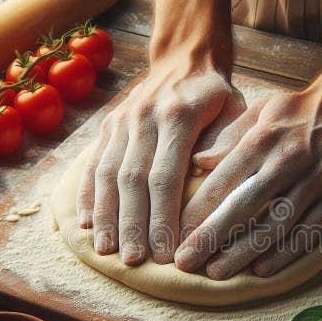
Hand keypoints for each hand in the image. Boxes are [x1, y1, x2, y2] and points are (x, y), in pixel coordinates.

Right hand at [75, 61, 244, 264]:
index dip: (163, 217)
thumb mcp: (235, 111)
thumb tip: (203, 177)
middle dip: (132, 224)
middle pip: (132, 180)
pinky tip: (86, 223)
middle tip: (134, 261)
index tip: (166, 251)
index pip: (165, 176)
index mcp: (178, 117)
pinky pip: (93, 164)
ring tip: (106, 252)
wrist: (185, 59)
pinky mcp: (108, 127)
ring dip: (106, 215)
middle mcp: (143, 119)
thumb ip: (224, 145)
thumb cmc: (217, 96)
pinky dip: (87, 195)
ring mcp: (121, 122)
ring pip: (108, 174)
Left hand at [175, 85, 321, 279]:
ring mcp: (317, 181)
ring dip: (244, 252)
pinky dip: (285, 253)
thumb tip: (197, 163)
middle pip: (244, 207)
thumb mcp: (261, 111)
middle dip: (212, 237)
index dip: (198, 209)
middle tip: (186, 262)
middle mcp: (288, 161)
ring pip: (276, 225)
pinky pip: (309, 231)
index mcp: (264, 139)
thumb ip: (229, 138)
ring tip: (217, 272)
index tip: (176, 232)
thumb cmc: (300, 110)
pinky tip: (262, 268)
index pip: (224, 180)